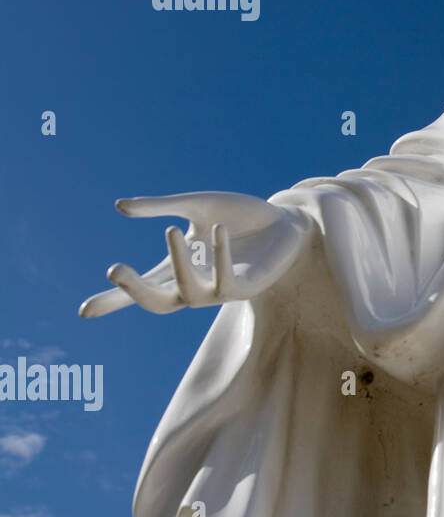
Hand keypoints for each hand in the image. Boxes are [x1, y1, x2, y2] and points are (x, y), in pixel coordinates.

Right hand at [79, 191, 312, 317]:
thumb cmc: (242, 215)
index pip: (143, 287)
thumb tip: (119, 206)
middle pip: (158, 302)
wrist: (287, 218)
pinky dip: (219, 255)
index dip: (115, 300)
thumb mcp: (196, 205)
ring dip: (177, 262)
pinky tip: (217, 228)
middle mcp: (198, 283)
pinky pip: (226, 281)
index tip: (84, 311)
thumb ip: (160, 206)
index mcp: (181, 266)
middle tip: (114, 268)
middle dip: (134, 291)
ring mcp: (222, 289)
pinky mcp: (247, 286)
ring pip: (189, 293)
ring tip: (170, 229)